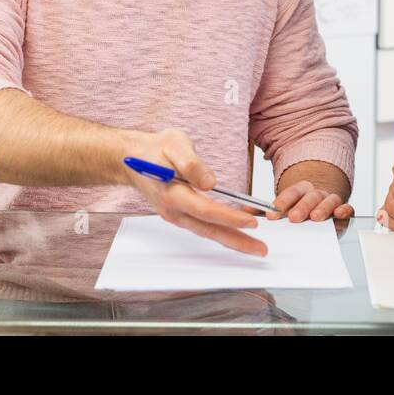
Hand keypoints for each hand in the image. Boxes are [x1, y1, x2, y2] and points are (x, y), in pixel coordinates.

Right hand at [123, 129, 266, 256]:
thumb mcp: (175, 144)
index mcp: (173, 194)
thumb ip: (191, 163)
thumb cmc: (155, 149)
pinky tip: (237, 233)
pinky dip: (222, 231)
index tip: (251, 221)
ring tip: (255, 247)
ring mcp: (176, 215)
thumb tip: (210, 182)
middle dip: (237, 241)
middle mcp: (173, 210)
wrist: (133, 158)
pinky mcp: (180, 214)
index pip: (206, 210)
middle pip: (209, 230)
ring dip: (232, 240)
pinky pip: (204, 226)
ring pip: (208, 231)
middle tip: (260, 250)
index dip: (230, 218)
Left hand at [263, 179, 354, 222]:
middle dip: (302, 207)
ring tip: (316, 218)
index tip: (271, 215)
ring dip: (322, 208)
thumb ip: (264, 209)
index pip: (291, 193)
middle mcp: (316, 193)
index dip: (281, 203)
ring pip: (328, 200)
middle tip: (294, 218)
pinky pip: (347, 207)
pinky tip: (340, 214)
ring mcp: (330, 200)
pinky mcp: (342, 210)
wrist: (319, 202)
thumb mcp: (282, 207)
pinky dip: (345, 210)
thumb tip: (244, 211)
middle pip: (309, 197)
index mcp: (300, 190)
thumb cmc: (298, 207)